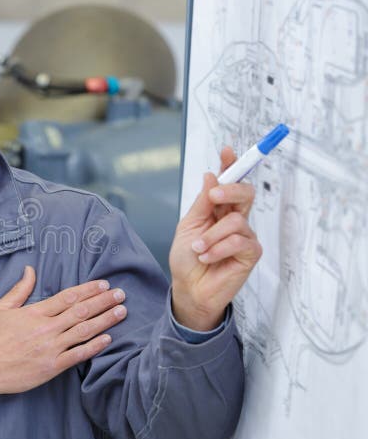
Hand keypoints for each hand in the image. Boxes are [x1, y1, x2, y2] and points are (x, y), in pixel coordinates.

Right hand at [0, 266, 126, 405]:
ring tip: (121, 311)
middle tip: (121, 294)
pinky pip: (78, 355)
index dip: (88, 290)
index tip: (104, 284)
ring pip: (84, 331)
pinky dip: (94, 346)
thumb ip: (20, 289)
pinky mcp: (52, 366)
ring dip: (105, 320)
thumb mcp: (0, 308)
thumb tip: (31, 269)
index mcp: (35, 313)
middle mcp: (46, 328)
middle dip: (103, 301)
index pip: (67, 297)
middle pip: (81, 311)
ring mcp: (51, 348)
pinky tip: (108, 338)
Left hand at [169, 146, 261, 330]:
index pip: (229, 182)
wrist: (188, 288)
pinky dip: (218, 248)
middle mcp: (234, 219)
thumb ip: (202, 202)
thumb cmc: (187, 259)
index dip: (231, 165)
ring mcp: (244, 235)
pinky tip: (208, 258)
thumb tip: (211, 175)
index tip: (227, 151)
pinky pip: (239, 241)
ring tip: (199, 249)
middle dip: (231, 190)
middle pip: (245, 193)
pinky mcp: (251, 253)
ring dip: (212, 235)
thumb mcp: (188, 225)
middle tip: (215, 196)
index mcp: (218, 209)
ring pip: (237, 220)